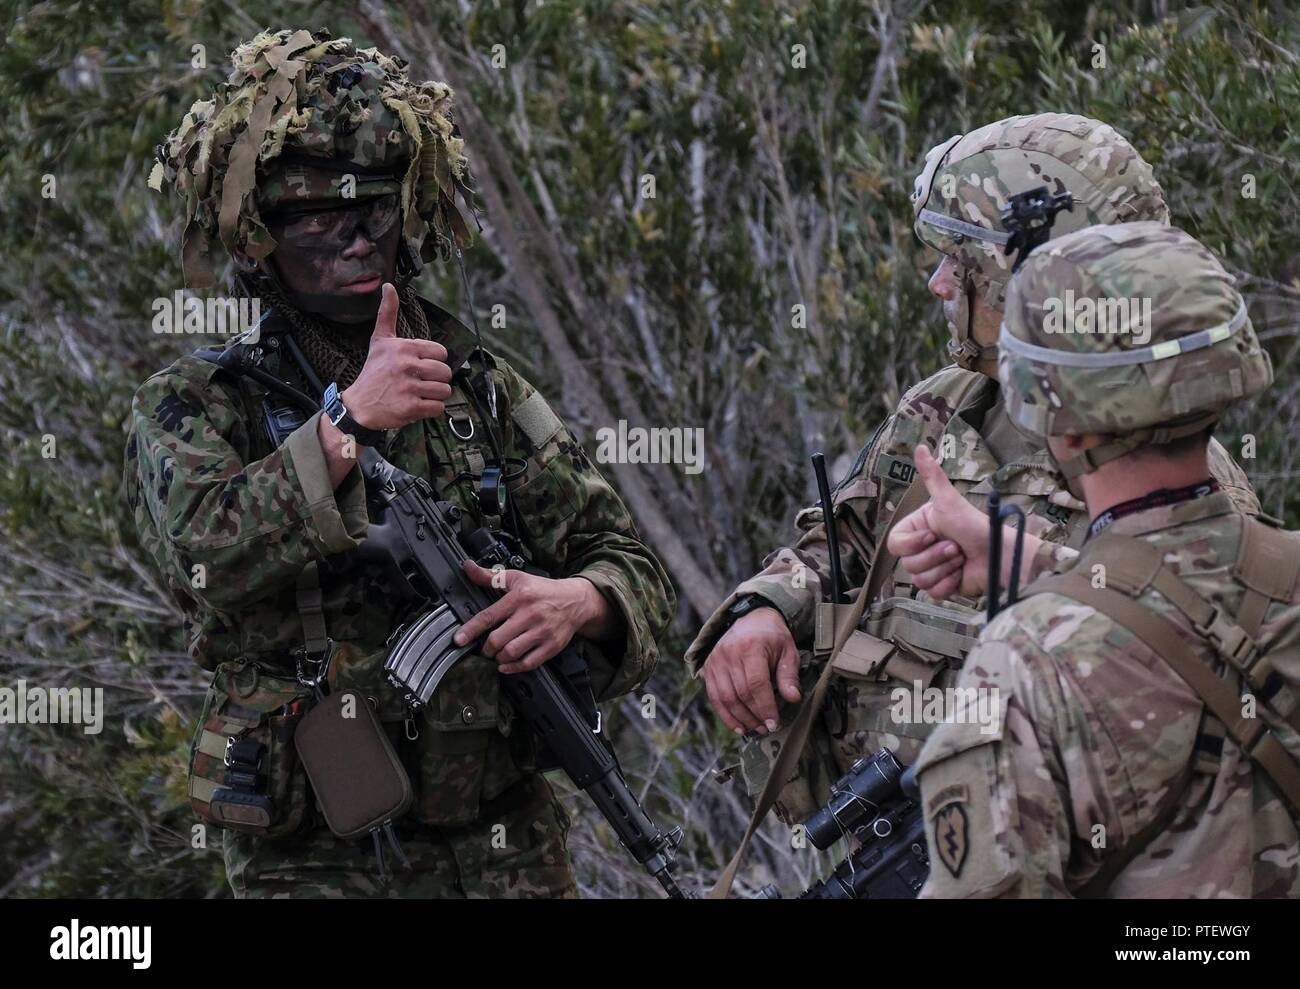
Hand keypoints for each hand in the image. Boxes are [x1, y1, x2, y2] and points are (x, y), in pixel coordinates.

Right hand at [339, 282, 452, 428]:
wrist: (359, 405)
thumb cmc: (373, 372)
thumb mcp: (380, 340)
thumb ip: (388, 313)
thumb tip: (389, 286)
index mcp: (404, 348)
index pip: (441, 353)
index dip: (434, 361)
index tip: (420, 366)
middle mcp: (407, 365)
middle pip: (446, 372)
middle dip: (436, 379)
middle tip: (421, 382)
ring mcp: (409, 387)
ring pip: (445, 390)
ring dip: (435, 395)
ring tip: (419, 393)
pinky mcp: (410, 408)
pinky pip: (438, 408)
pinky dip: (432, 410)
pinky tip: (418, 405)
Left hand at [451, 561, 605, 673]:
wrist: (576, 600)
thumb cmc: (543, 590)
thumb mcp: (517, 578)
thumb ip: (490, 576)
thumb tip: (467, 567)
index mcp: (519, 597)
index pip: (489, 616)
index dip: (471, 629)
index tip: (459, 640)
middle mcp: (530, 615)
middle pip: (498, 639)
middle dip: (486, 648)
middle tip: (485, 647)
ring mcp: (542, 632)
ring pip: (512, 653)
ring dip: (499, 657)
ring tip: (497, 653)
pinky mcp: (552, 646)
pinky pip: (528, 663)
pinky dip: (513, 668)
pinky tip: (507, 665)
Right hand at [702, 607, 800, 734]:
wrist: (751, 618)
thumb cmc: (772, 637)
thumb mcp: (788, 651)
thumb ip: (789, 675)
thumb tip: (792, 698)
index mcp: (751, 647)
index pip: (756, 684)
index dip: (765, 706)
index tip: (774, 723)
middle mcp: (729, 653)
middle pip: (740, 693)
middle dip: (755, 715)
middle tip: (767, 728)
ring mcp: (716, 660)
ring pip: (726, 698)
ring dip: (741, 718)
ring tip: (754, 729)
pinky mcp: (709, 667)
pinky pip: (714, 697)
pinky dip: (725, 714)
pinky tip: (737, 726)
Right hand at [887, 444, 989, 598]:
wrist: (999, 554)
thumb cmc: (975, 526)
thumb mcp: (949, 501)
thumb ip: (932, 476)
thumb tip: (920, 447)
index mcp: (917, 529)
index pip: (895, 545)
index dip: (914, 544)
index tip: (934, 535)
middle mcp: (921, 549)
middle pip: (908, 565)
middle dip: (936, 556)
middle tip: (955, 547)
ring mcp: (931, 569)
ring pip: (919, 580)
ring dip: (945, 569)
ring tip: (961, 558)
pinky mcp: (942, 587)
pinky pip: (932, 592)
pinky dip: (949, 584)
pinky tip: (962, 574)